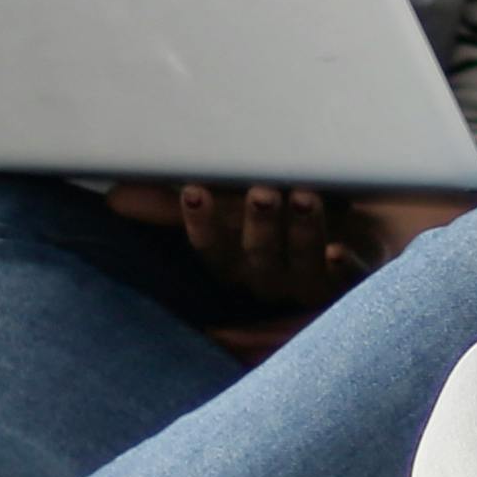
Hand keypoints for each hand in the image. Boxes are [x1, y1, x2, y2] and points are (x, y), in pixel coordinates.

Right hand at [102, 180, 427, 310]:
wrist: (361, 233)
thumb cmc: (281, 220)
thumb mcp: (232, 206)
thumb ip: (176, 204)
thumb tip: (115, 197)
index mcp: (239, 265)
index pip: (213, 252)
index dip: (202, 225)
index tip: (195, 190)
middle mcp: (274, 281)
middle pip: (259, 262)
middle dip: (258, 228)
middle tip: (261, 191)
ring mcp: (315, 285)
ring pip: (303, 267)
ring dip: (302, 233)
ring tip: (305, 196)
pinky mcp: (358, 283)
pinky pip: (350, 282)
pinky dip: (343, 267)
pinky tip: (340, 252)